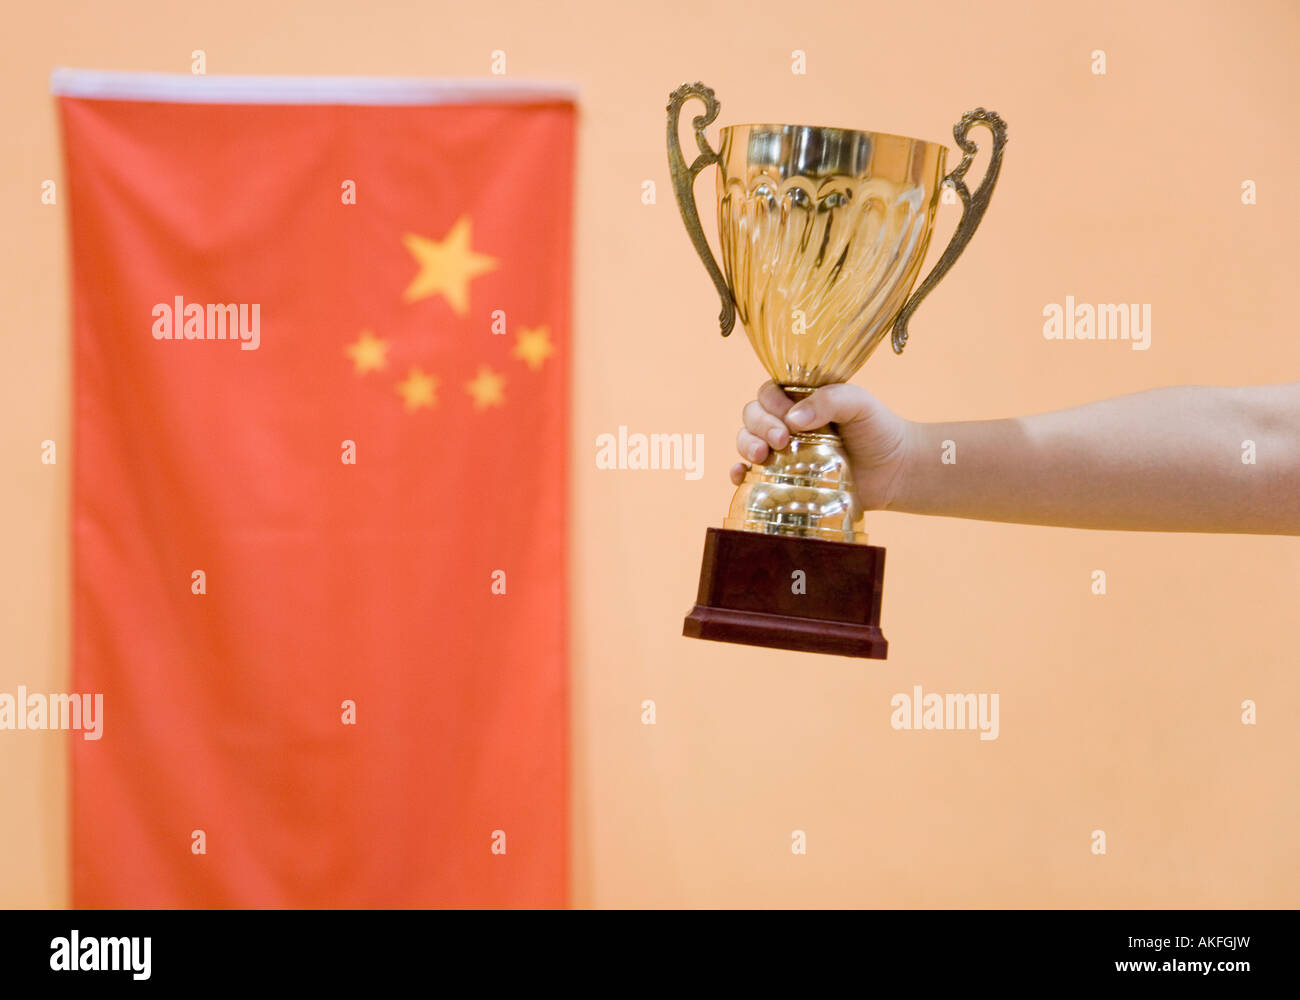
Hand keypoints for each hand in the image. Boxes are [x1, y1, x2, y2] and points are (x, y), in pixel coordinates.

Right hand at [731, 381, 909, 510]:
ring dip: (745, 446)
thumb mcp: (859, 403)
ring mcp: (783, 453)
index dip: (771, 403)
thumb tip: (792, 418)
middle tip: (781, 440)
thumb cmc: (879, 430)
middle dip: (758, 426)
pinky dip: (738, 474)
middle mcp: (786, 424)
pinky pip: (750, 476)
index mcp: (800, 400)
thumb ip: (829, 400)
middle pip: (752, 416)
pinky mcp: (784, 480)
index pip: (769, 393)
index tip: (789, 418)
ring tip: (760, 456)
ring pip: (746, 441)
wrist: (896, 470)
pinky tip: (741, 475)